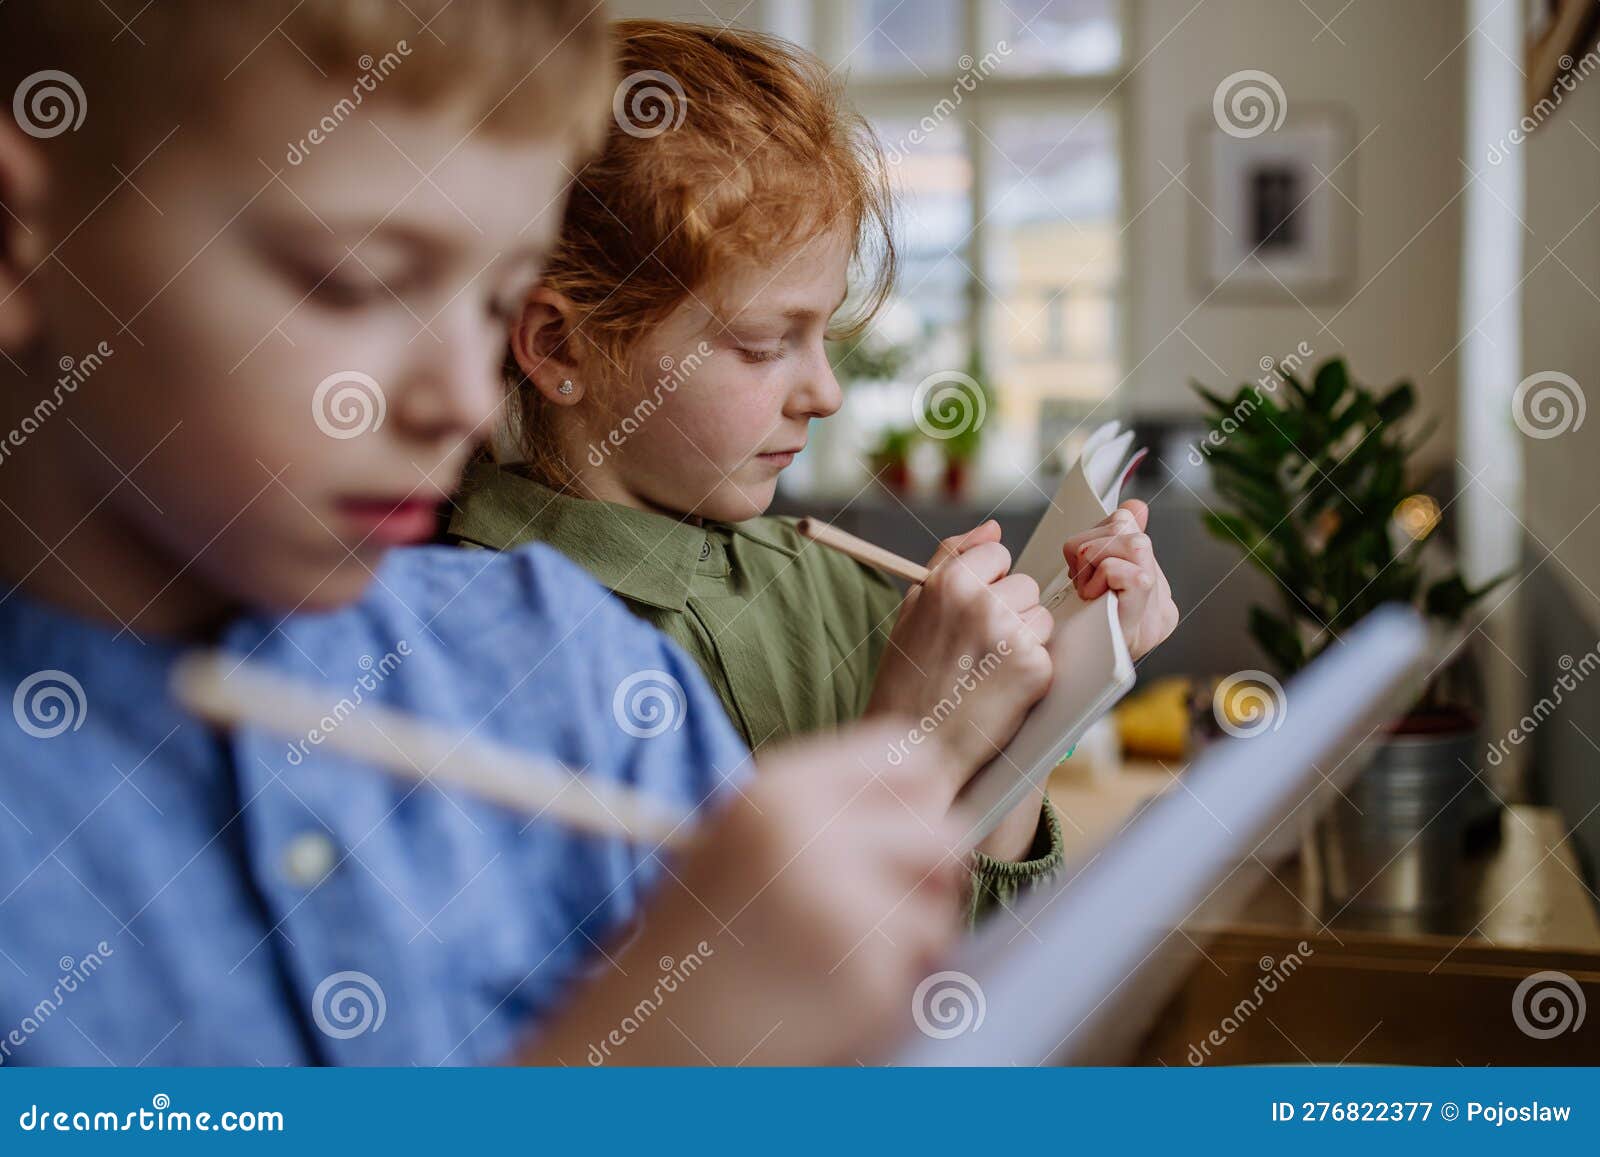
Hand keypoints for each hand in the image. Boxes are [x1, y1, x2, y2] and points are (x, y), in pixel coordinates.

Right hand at [522, 723, 963, 1064]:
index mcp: (778, 791)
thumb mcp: (746, 837)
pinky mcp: (868, 979)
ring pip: (942, 908)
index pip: (905, 753)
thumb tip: (942, 801)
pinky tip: (829, 997)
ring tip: (835, 956)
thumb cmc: (699, 936)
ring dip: (910, 937)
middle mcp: (815, 838)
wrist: (650, 1036)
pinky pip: (921, 973)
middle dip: (928, 870)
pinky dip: (891, 989)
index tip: (905, 825)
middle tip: (885, 902)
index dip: (916, 794)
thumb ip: (831, 809)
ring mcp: (846, 910)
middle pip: (943, 831)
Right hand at [864, 521, 1053, 789]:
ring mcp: (1011, 635)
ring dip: (1024, 640)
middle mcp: (981, 603)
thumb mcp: (914, 609)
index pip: (997, 553)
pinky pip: (1048, 651)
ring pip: (1041, 617)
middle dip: (1010, 612)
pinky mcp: (1035, 668)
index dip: (987, 583)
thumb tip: (993, 526)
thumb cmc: (910, 678)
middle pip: (1025, 585)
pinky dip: (1032, 670)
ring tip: (988, 671)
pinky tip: (1002, 689)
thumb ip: (952, 558)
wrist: (914, 746)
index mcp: (948, 583)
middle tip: (976, 651)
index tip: (971, 613)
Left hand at [1062, 500, 1178, 659]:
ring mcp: (1157, 619)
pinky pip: (1134, 577)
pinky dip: (1105, 576)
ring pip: (1136, 547)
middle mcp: (1162, 607)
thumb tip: (1136, 507)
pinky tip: (1091, 596)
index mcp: (1153, 593)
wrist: (1059, 690)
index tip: (1080, 559)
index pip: (1131, 529)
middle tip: (1077, 576)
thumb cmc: (1070, 639)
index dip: (1100, 532)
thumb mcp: (1088, 584)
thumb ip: (1113, 544)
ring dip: (1095, 560)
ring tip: (1083, 588)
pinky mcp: (1146, 629)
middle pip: (1135, 536)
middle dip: (1094, 546)